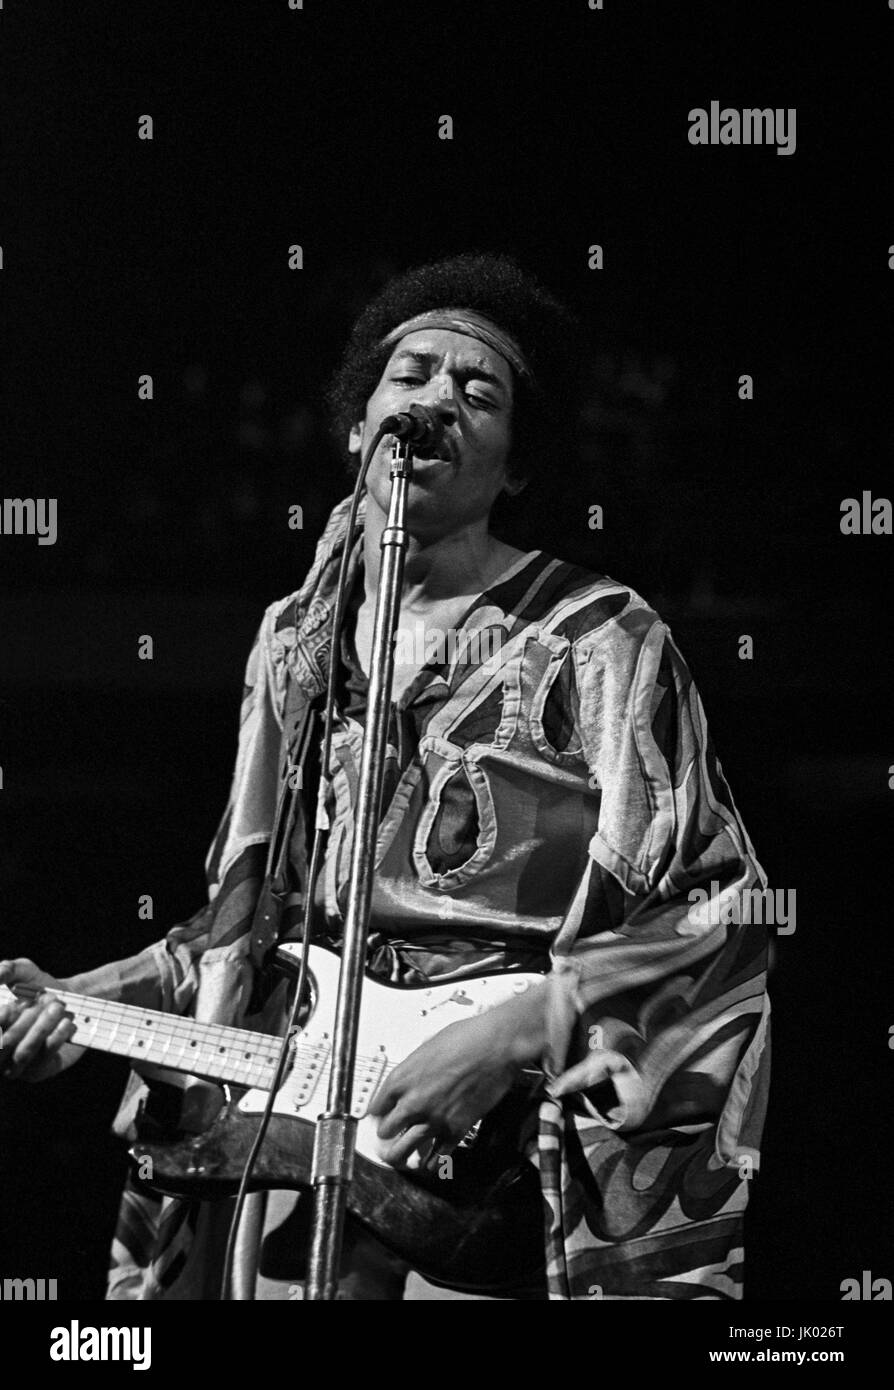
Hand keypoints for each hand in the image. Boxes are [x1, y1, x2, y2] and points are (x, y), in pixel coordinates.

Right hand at [0, 959, 83, 1081]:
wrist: (71, 1002)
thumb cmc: (39, 986)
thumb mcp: (23, 971)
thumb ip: (8, 968)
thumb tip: (0, 974)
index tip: (10, 1007)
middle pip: (2, 1043)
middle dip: (24, 1021)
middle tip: (47, 1000)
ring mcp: (14, 1065)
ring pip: (22, 1053)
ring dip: (41, 1028)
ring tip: (58, 1007)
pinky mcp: (37, 1072)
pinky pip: (43, 1059)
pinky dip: (56, 1038)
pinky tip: (67, 1022)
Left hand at [367, 1010, 523, 1169]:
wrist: (495, 1046)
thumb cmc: (466, 1038)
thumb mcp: (428, 1046)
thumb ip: (416, 1067)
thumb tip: (415, 1074)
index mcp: (402, 1078)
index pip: (377, 1106)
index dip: (378, 1114)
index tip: (380, 1117)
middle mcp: (413, 1102)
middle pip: (386, 1131)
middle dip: (386, 1136)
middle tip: (387, 1140)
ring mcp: (434, 1118)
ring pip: (404, 1150)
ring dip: (400, 1156)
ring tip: (399, 1160)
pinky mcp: (456, 1130)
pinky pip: (437, 1156)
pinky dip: (431, 1163)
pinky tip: (429, 1164)